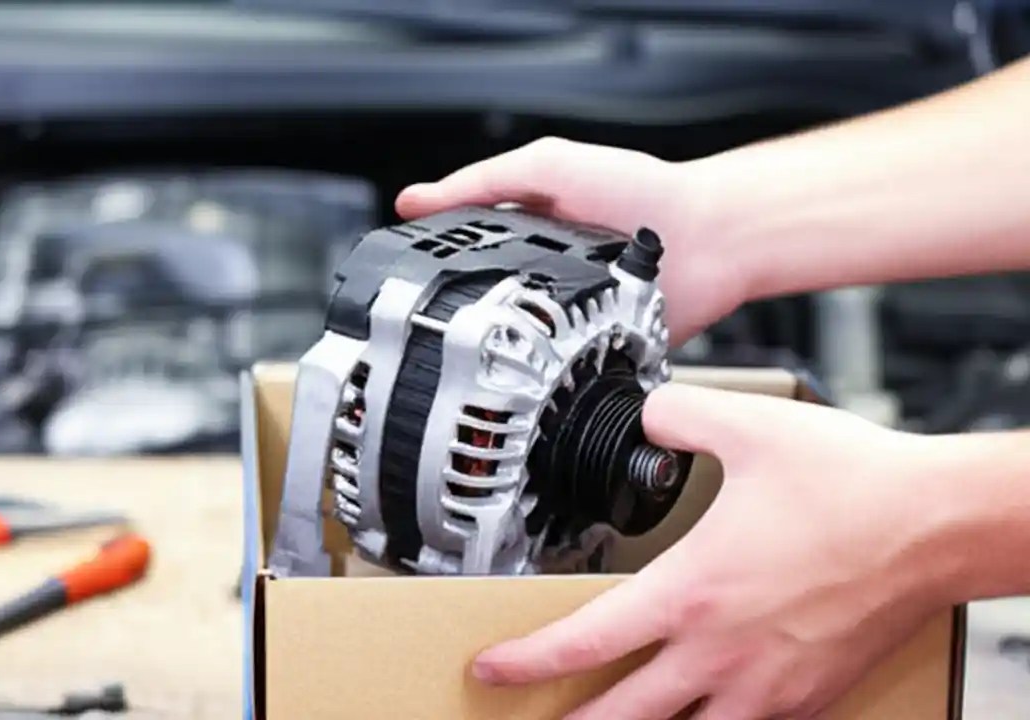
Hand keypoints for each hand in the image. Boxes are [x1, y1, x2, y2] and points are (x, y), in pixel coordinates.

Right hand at [395, 137, 739, 345]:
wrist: (712, 236)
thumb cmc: (643, 190)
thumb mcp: (549, 166)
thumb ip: (485, 181)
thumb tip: (416, 200)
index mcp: (527, 235)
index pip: (463, 258)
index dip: (430, 274)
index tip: (399, 292)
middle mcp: (545, 278)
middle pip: (483, 309)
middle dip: (462, 324)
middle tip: (433, 334)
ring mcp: (570, 317)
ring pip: (517, 346)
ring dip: (505, 350)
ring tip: (485, 349)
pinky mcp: (595, 350)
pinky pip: (560, 371)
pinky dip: (548, 373)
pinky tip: (536, 366)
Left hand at [470, 383, 961, 718]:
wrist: (937, 524)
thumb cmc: (854, 486)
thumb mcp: (747, 429)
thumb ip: (678, 420)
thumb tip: (650, 416)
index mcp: (691, 593)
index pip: (582, 642)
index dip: (525, 661)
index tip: (492, 668)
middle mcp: (720, 652)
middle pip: (622, 715)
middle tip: (537, 719)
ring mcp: (766, 686)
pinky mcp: (808, 698)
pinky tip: (705, 717)